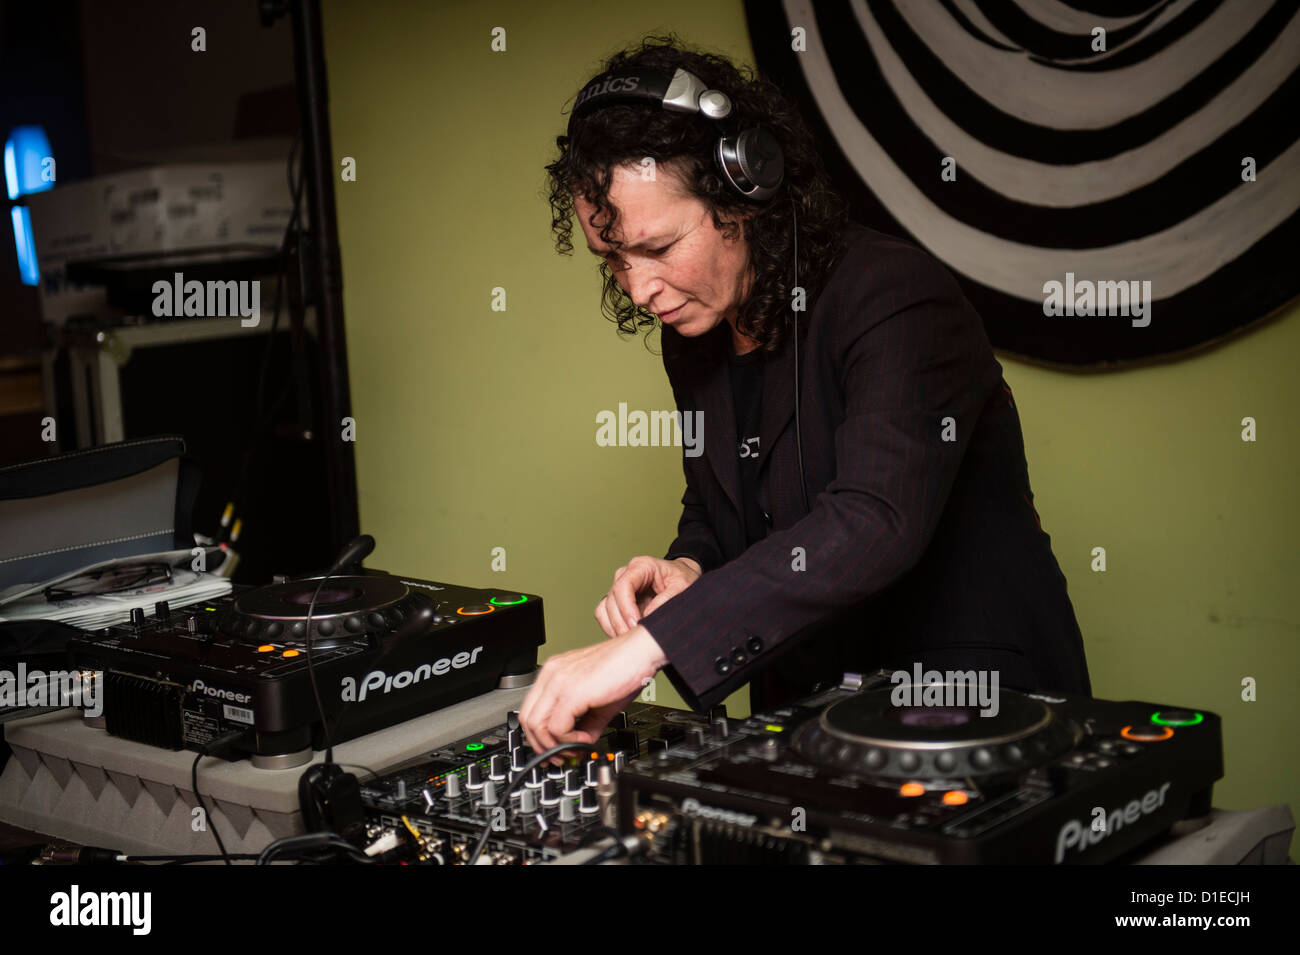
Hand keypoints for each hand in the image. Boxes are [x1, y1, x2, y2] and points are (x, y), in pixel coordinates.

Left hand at [518, 625, 668, 755]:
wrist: (643, 651)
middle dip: (542, 745)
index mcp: (554, 672)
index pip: (531, 709)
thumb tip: (580, 744)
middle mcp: (551, 674)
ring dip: (553, 745)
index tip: (553, 748)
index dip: (539, 735)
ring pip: (536, 725)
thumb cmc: (625, 667)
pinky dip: (568, 741)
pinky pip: (556, 727)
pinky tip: (585, 739)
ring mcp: (559, 681)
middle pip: (527, 719)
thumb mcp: (600, 700)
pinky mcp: (571, 692)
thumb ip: (586, 723)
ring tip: (575, 747)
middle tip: (561, 756)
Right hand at [595, 556, 700, 636]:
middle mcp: (625, 574)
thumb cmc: (683, 580)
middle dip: (621, 622)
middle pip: (611, 599)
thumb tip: (648, 616)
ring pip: (605, 609)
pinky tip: (626, 638)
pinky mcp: (617, 602)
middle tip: (635, 638)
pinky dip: (612, 628)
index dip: (626, 607)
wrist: (683, 580)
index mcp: (641, 566)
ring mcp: (619, 588)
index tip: (636, 624)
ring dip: (615, 627)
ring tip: (631, 640)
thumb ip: (667, 599)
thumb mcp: (683, 586)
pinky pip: (605, 616)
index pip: (623, 585)